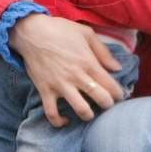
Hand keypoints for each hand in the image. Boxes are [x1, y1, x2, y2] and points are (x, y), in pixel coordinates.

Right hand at [7, 13, 127, 127]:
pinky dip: (59, 121)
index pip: (111, 85)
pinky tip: (65, 121)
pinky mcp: (45, 90)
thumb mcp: (86, 33)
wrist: (31, 32)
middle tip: (106, 103)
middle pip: (101, 99)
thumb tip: (117, 68)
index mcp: (88, 62)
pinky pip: (52, 113)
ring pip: (81, 109)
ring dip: (89, 115)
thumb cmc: (60, 30)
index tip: (119, 95)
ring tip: (89, 113)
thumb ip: (103, 51)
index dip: (119, 94)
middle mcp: (77, 76)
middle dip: (108, 105)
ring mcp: (60, 85)